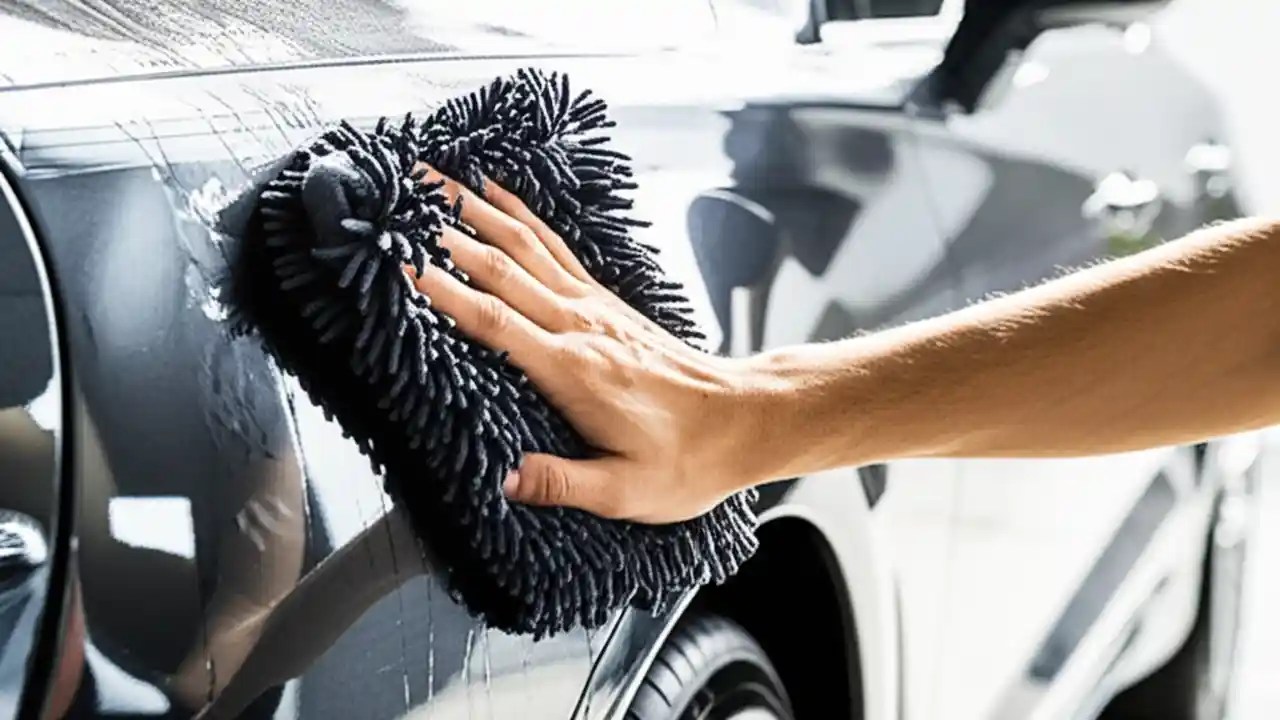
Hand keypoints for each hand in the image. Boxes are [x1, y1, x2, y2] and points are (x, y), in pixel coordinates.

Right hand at [408, 167, 770, 522]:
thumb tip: (503, 479)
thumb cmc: (686, 460)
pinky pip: (553, 247)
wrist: (743, 420)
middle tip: (397, 200)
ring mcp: (593, 307)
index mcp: (573, 370)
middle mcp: (579, 326)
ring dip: (475, 207)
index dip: (443, 290)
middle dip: (444, 231)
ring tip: (431, 176)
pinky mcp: (605, 302)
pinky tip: (497, 192)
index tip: (398, 261)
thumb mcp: (626, 491)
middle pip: (499, 267)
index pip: (494, 321)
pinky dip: (520, 214)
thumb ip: (562, 482)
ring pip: (523, 244)